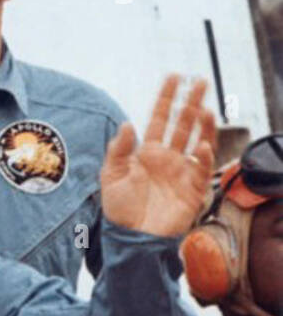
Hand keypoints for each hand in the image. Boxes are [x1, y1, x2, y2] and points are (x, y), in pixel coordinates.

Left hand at [101, 75, 215, 236]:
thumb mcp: (111, 175)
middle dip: (191, 103)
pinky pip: (201, 171)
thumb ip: (118, 149)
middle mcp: (167, 158)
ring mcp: (182, 172)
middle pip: (183, 124)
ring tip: (205, 108)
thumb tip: (128, 124)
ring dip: (203, 126)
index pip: (159, 118)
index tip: (174, 77)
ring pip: (197, 142)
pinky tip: (200, 146)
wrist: (130, 237)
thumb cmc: (119, 208)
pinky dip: (203, 158)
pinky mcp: (192, 191)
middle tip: (200, 82)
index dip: (166, 98)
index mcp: (147, 152)